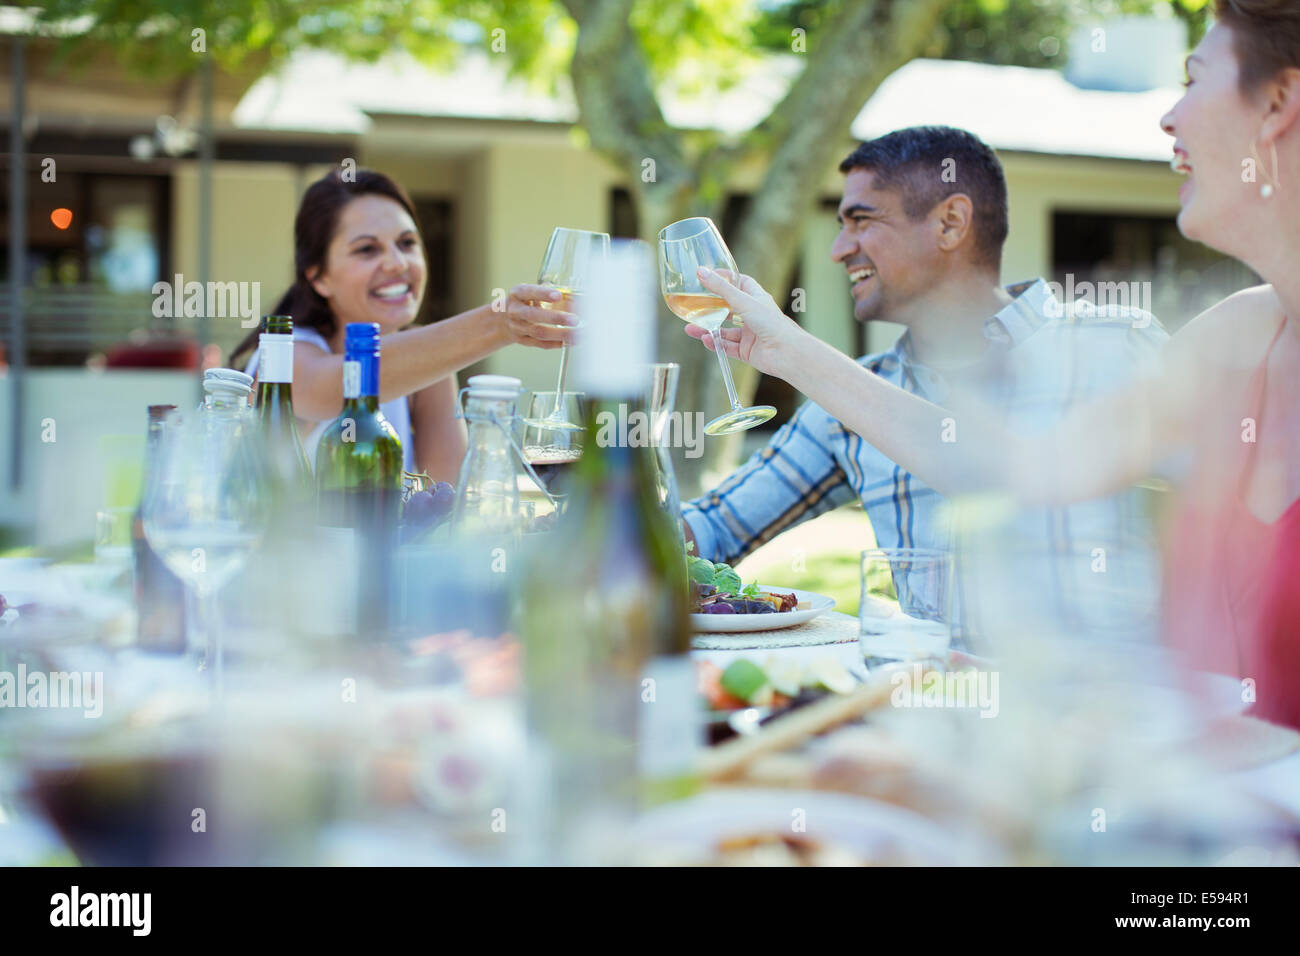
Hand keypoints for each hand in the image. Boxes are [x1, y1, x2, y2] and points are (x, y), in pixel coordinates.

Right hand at [501, 283, 575, 349]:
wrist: (504, 319)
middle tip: (575, 319)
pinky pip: (541, 344)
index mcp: (517, 294)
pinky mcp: (523, 340)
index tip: (558, 295)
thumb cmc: (525, 301)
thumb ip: (550, 293)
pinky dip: (557, 343)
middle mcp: (515, 311)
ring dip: (561, 334)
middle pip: (533, 315)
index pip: (529, 292)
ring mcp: (517, 327)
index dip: (543, 294)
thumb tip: (574, 298)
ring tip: (578, 334)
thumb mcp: (532, 291)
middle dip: (555, 318)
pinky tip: (571, 341)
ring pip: (539, 332)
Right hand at [684, 268, 804, 377]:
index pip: (741, 284)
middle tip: (693, 305)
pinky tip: (705, 340)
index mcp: (757, 299)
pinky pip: (727, 346)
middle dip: (711, 308)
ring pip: (724, 330)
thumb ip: (720, 288)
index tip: (709, 275)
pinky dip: (716, 344)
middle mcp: (754, 315)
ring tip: (691, 329)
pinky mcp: (747, 351)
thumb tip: (701, 271)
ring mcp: (750, 334)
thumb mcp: (743, 301)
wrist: (785, 352)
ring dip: (708, 329)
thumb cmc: (771, 322)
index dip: (726, 279)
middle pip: (728, 309)